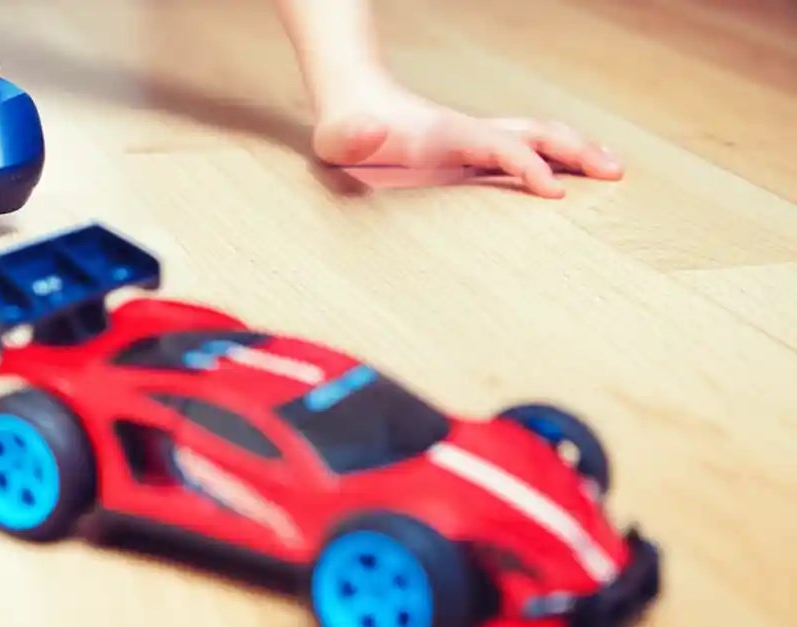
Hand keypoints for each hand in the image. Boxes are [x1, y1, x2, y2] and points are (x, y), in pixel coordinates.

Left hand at [312, 83, 623, 198]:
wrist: (349, 106)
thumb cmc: (343, 131)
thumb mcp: (338, 137)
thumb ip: (352, 136)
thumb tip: (368, 133)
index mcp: (446, 135)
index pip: (500, 148)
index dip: (527, 167)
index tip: (556, 192)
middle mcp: (469, 133)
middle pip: (535, 134)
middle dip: (576, 151)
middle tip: (615, 173)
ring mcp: (473, 142)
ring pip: (537, 138)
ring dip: (576, 150)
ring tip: (614, 170)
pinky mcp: (470, 153)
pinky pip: (523, 151)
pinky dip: (555, 158)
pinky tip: (573, 176)